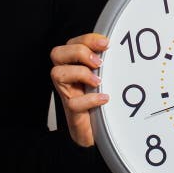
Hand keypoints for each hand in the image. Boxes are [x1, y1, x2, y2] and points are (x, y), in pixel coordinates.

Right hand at [50, 32, 110, 146]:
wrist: (98, 133)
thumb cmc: (100, 103)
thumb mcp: (104, 78)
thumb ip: (105, 64)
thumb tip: (116, 48)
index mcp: (74, 65)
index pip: (72, 43)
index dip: (87, 40)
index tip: (105, 43)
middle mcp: (67, 77)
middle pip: (57, 53)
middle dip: (79, 52)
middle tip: (98, 62)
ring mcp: (67, 94)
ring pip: (57, 74)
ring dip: (80, 73)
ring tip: (98, 81)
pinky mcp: (72, 113)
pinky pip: (73, 103)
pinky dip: (90, 99)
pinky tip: (103, 98)